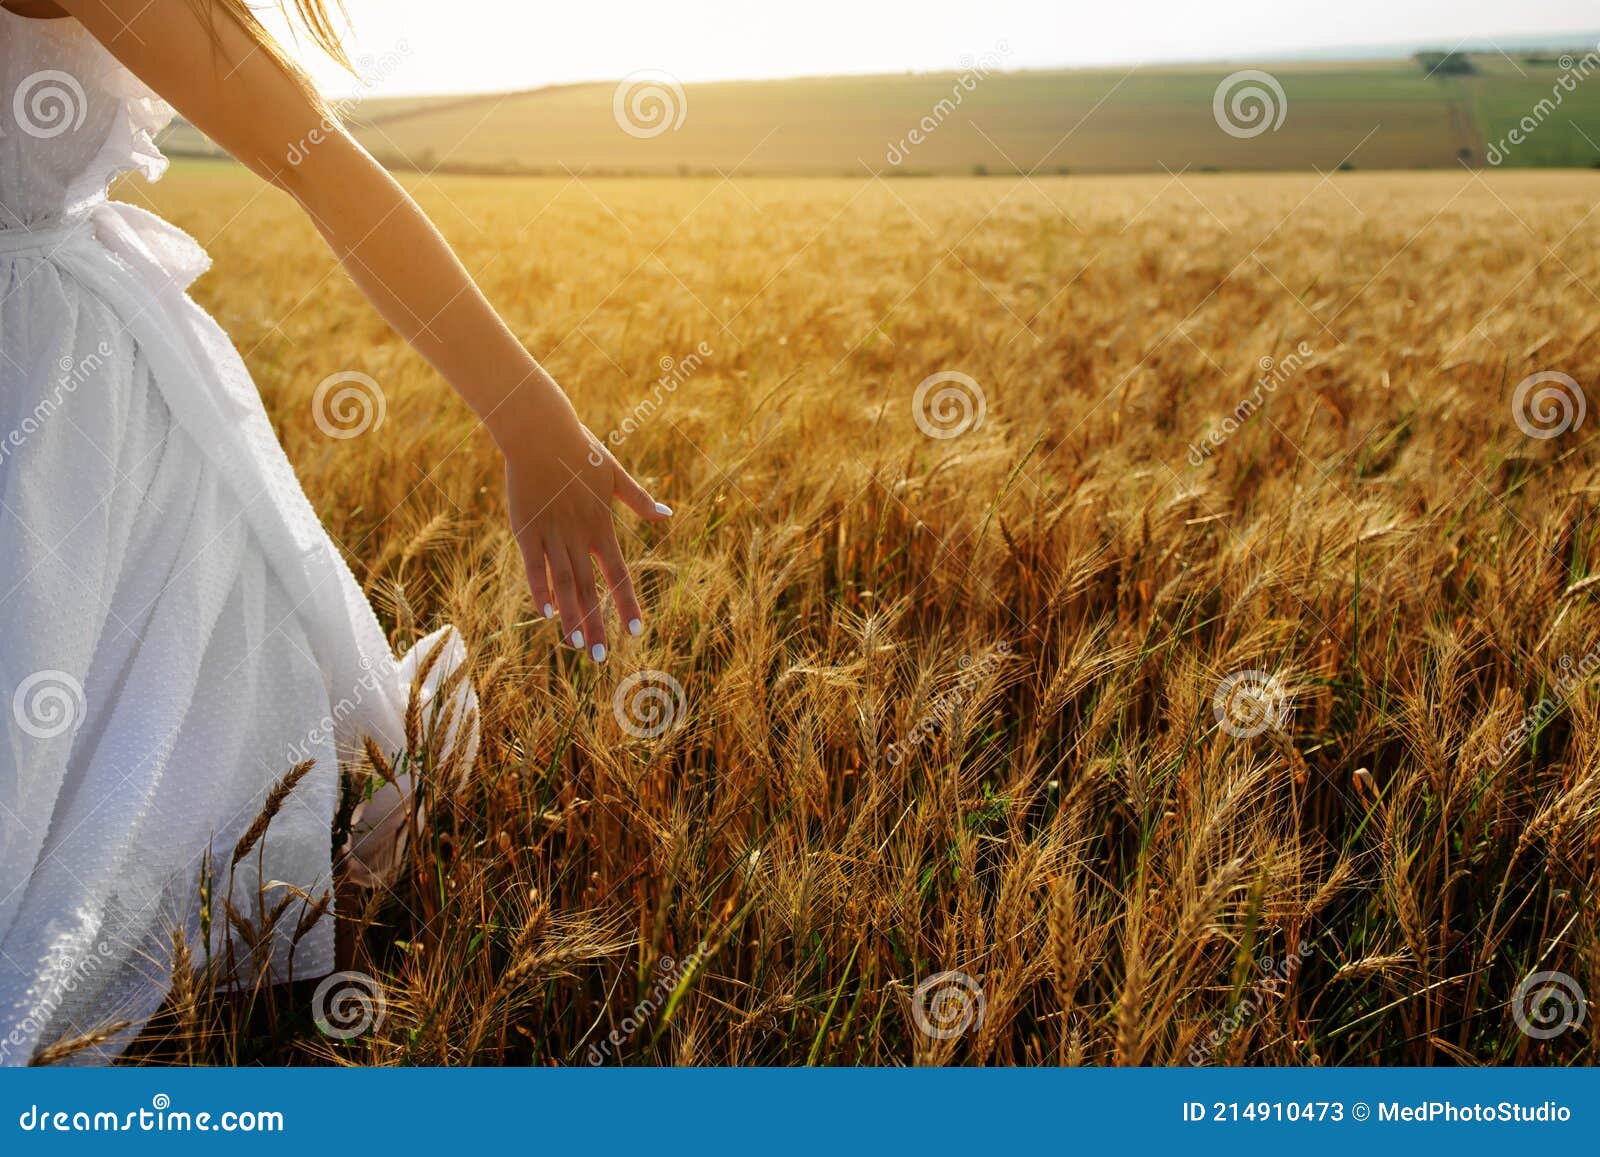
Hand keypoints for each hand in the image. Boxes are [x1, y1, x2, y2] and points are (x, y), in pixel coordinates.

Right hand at [501, 412, 669, 661]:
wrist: (540, 431)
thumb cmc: (579, 449)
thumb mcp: (615, 474)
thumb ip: (639, 500)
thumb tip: (668, 516)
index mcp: (602, 526)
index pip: (619, 573)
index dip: (627, 603)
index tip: (637, 630)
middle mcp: (579, 536)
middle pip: (590, 588)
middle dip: (597, 625)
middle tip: (602, 658)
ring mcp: (551, 534)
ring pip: (563, 584)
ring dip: (571, 616)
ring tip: (577, 646)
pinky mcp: (526, 529)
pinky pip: (533, 567)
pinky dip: (540, 590)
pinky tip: (546, 614)